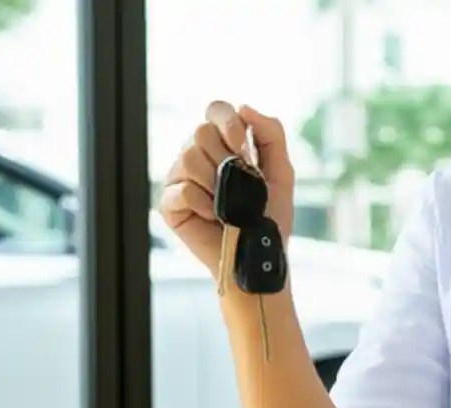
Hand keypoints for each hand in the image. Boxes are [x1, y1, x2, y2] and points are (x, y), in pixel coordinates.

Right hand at [157, 101, 294, 278]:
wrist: (259, 257)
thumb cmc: (270, 217)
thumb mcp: (281, 171)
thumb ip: (270, 133)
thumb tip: (244, 106)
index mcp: (222, 143)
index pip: (215, 110)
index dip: (229, 124)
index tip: (244, 149)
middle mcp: (197, 155)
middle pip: (199, 132)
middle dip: (226, 159)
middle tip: (239, 185)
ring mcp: (179, 178)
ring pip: (188, 158)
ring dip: (216, 184)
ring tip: (227, 204)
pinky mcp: (169, 204)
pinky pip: (182, 189)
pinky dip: (204, 204)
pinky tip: (214, 217)